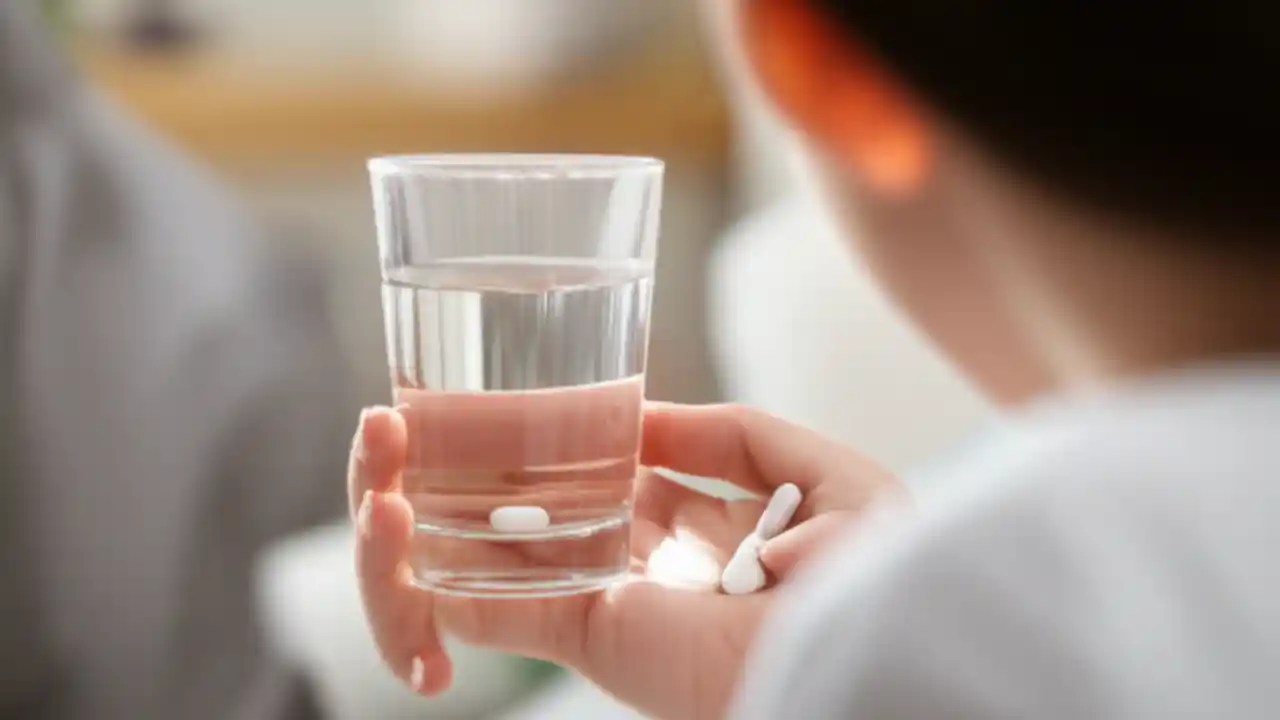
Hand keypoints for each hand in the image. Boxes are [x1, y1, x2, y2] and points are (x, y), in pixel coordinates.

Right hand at [348, 403, 902, 718]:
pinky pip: (478, 616)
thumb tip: (639, 416)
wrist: (872, 651)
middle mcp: (635, 562)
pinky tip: (386, 532)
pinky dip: (414, 594)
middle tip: (395, 419)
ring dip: (410, 515)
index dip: (535, 436)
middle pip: (519, 512)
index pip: (595, 474)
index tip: (484, 396)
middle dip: (449, 464)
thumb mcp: (824, 473)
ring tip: (372, 457)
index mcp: (692, 526)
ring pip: (476, 561)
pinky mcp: (581, 634)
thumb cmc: (875, 569)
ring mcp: (600, 598)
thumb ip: (736, 434)